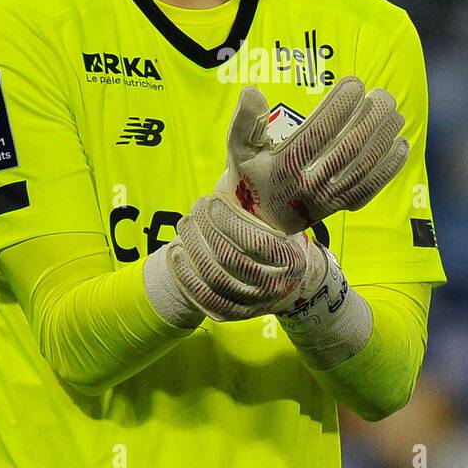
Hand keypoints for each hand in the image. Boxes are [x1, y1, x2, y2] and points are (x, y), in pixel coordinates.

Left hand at [143, 193, 331, 323]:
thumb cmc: (276, 239)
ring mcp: (255, 306)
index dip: (228, 220)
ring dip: (194, 248)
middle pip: (232, 259)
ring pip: (216, 279)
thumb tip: (238, 152)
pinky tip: (175, 252)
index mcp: (291, 260)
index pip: (256, 242)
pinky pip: (205, 300)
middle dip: (207, 230)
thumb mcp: (279, 219)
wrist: (286, 283)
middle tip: (195, 208)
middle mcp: (276, 288)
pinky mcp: (234, 315)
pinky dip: (186, 276)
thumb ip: (259, 200)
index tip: (211, 201)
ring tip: (184, 225)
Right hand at [215, 75, 408, 233]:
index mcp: (283, 168)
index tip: (355, 84)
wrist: (255, 223)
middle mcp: (307, 186)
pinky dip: (389, 168)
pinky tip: (401, 144)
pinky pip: (369, 189)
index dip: (338, 108)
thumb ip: (244, 121)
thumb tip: (252, 91)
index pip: (316, 134)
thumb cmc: (249, 176)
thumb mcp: (239, 149)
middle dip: (370, 120)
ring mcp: (325, 200)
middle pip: (347, 150)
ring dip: (383, 140)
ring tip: (395, 114)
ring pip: (362, 169)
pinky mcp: (338, 208)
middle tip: (382, 96)